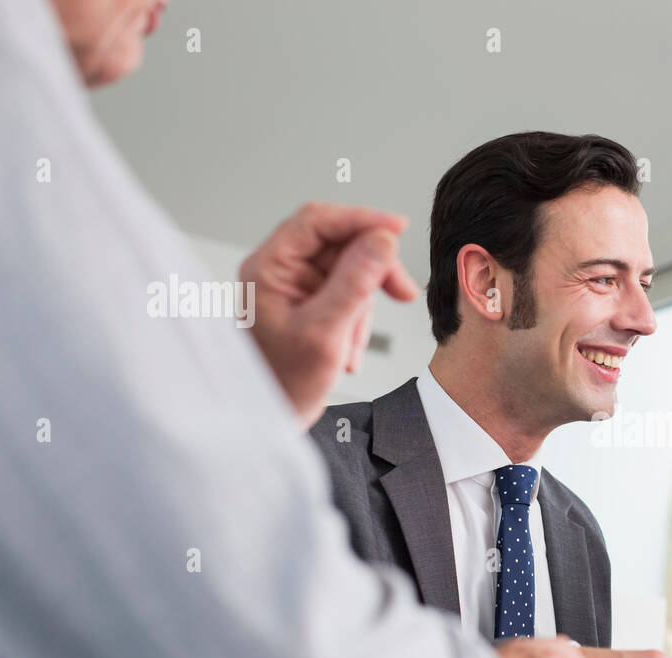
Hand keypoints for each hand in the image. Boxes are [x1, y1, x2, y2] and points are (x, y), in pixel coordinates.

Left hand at [240, 202, 418, 427]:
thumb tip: (381, 241)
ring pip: (349, 271)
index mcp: (268, 268)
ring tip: (352, 344)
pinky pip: (348, 295)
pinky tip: (347, 350)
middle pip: (339, 244)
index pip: (318, 221)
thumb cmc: (281, 385)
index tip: (398, 228)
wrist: (268, 423)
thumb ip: (354, 282)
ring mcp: (295, 288)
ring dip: (363, 306)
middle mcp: (279, 271)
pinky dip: (357, 320)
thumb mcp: (325, 333)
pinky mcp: (309, 305)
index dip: (361, 220)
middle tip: (403, 291)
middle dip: (372, 270)